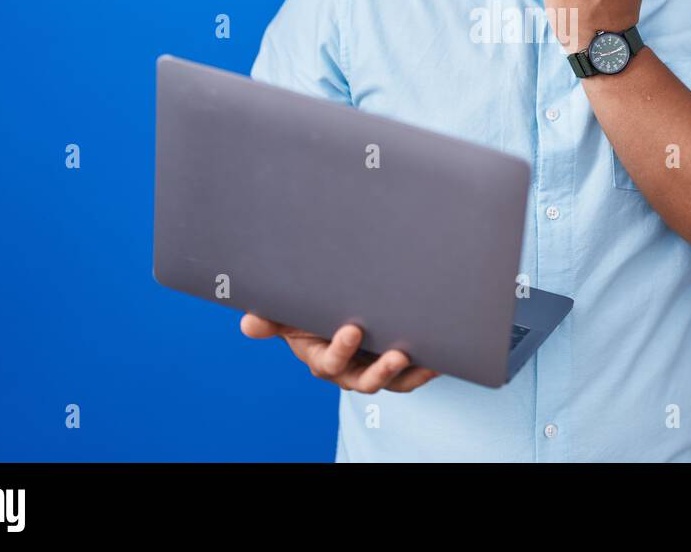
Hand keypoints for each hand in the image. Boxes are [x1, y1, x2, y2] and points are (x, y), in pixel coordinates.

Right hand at [240, 312, 439, 392]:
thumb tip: (248, 323)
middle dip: (380, 370)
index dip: (341, 350)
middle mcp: (349, 369)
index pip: (330, 361)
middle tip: (396, 355)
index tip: (352, 329)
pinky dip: (428, 367)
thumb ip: (270, 319)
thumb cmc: (307, 312)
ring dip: (408, 373)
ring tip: (424, 361)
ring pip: (393, 381)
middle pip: (365, 380)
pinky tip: (443, 356)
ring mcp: (373, 368)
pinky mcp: (395, 363)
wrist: (331, 309)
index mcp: (322, 358)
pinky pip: (413, 373)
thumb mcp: (287, 314)